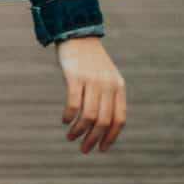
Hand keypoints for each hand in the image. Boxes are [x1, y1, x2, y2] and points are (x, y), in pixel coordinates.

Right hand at [55, 36, 126, 152]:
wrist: (77, 33)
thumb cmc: (91, 60)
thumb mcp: (107, 77)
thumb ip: (108, 97)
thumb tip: (103, 127)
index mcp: (118, 87)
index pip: (119, 119)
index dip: (111, 137)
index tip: (101, 149)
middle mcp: (107, 84)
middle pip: (103, 121)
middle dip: (93, 140)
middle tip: (83, 149)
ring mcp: (92, 80)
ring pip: (88, 116)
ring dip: (78, 131)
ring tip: (71, 137)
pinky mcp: (75, 76)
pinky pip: (73, 104)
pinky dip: (69, 116)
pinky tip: (64, 120)